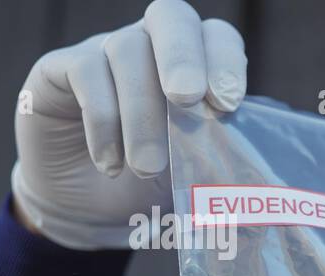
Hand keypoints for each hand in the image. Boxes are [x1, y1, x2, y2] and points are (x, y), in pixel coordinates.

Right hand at [12, 0, 246, 248]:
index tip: (229, 103)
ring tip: (147, 168)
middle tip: (188, 101)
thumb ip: (225, 179)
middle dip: (183, 58)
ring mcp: (104, 51)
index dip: (225, 60)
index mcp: (196, 66)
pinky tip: (111, 164)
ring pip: (126, 51)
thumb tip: (264, 205)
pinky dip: (102, 122)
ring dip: (141, 113)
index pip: (217, 37)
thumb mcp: (195, 183)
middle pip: (171, 17)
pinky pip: (84, 73)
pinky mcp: (60, 69)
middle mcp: (152, 46)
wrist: (88, 208)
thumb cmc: (154, 188)